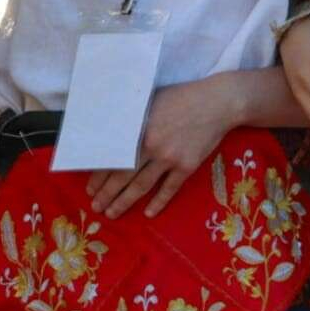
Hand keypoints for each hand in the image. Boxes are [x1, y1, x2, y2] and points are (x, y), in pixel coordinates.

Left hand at [86, 75, 232, 219]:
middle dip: (107, 194)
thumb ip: (133, 119)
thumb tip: (109, 132)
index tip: (90, 189)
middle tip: (96, 207)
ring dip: (125, 202)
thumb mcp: (151, 101)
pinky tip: (148, 213)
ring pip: (142, 186)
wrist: (218, 103)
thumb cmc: (182, 97)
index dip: (99, 176)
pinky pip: (170, 189)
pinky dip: (158, 202)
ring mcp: (170, 158)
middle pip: (123, 177)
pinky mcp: (187, 166)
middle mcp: (152, 147)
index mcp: (139, 130)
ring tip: (112, 213)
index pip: (112, 159)